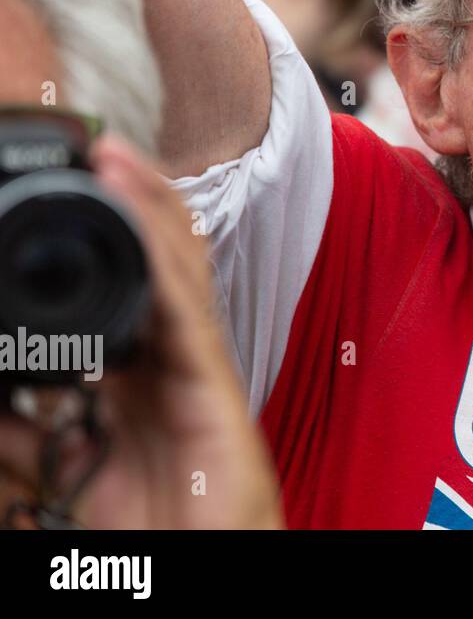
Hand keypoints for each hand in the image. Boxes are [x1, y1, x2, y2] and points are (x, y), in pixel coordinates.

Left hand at [0, 136, 282, 528]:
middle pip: (159, 260)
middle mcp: (174, 359)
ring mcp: (197, 364)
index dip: (107, 230)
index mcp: (140, 376)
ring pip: (180, 266)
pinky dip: (163, 247)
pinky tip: (140, 209)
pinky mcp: (212, 378)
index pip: (124, 283)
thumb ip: (16, 430)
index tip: (70, 186)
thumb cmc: (148, 527)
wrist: (201, 564)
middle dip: (132, 202)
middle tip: (95, 150)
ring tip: (115, 155)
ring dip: (149, 204)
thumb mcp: (57, 471)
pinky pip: (187, 302)